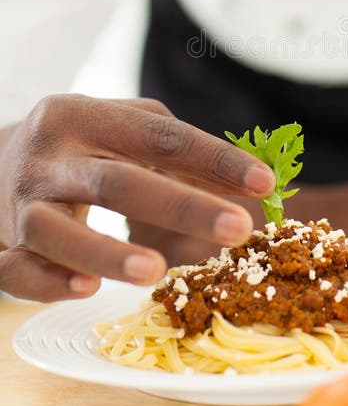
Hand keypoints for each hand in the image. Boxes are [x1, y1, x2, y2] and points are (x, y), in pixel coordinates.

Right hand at [0, 94, 273, 301]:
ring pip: (58, 230)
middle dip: (183, 206)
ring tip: (157, 272)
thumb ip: (179, 154)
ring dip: (109, 252)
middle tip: (240, 228)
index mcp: (84, 116)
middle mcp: (50, 155)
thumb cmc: (78, 147)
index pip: (159, 135)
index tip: (264, 183)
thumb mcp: (120, 132)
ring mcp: (20, 201)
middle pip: (118, 182)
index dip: (215, 159)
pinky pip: (19, 269)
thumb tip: (251, 186)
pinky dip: (51, 281)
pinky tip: (87, 289)